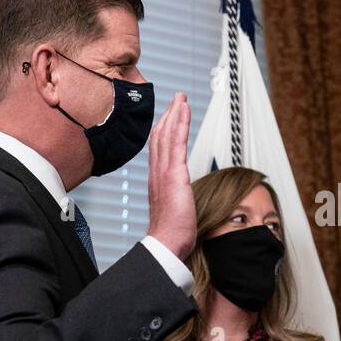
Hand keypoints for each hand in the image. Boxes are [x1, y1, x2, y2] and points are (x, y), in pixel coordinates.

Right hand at [146, 91, 194, 260]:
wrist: (167, 242)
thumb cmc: (171, 233)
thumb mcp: (173, 210)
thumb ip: (175, 199)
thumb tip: (181, 199)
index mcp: (157, 180)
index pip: (159, 149)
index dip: (163, 130)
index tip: (169, 117)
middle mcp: (157, 172)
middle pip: (160, 136)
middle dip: (169, 116)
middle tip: (176, 99)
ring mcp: (163, 171)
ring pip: (167, 134)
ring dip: (175, 113)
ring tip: (180, 98)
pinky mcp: (174, 172)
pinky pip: (176, 141)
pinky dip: (179, 122)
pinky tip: (183, 110)